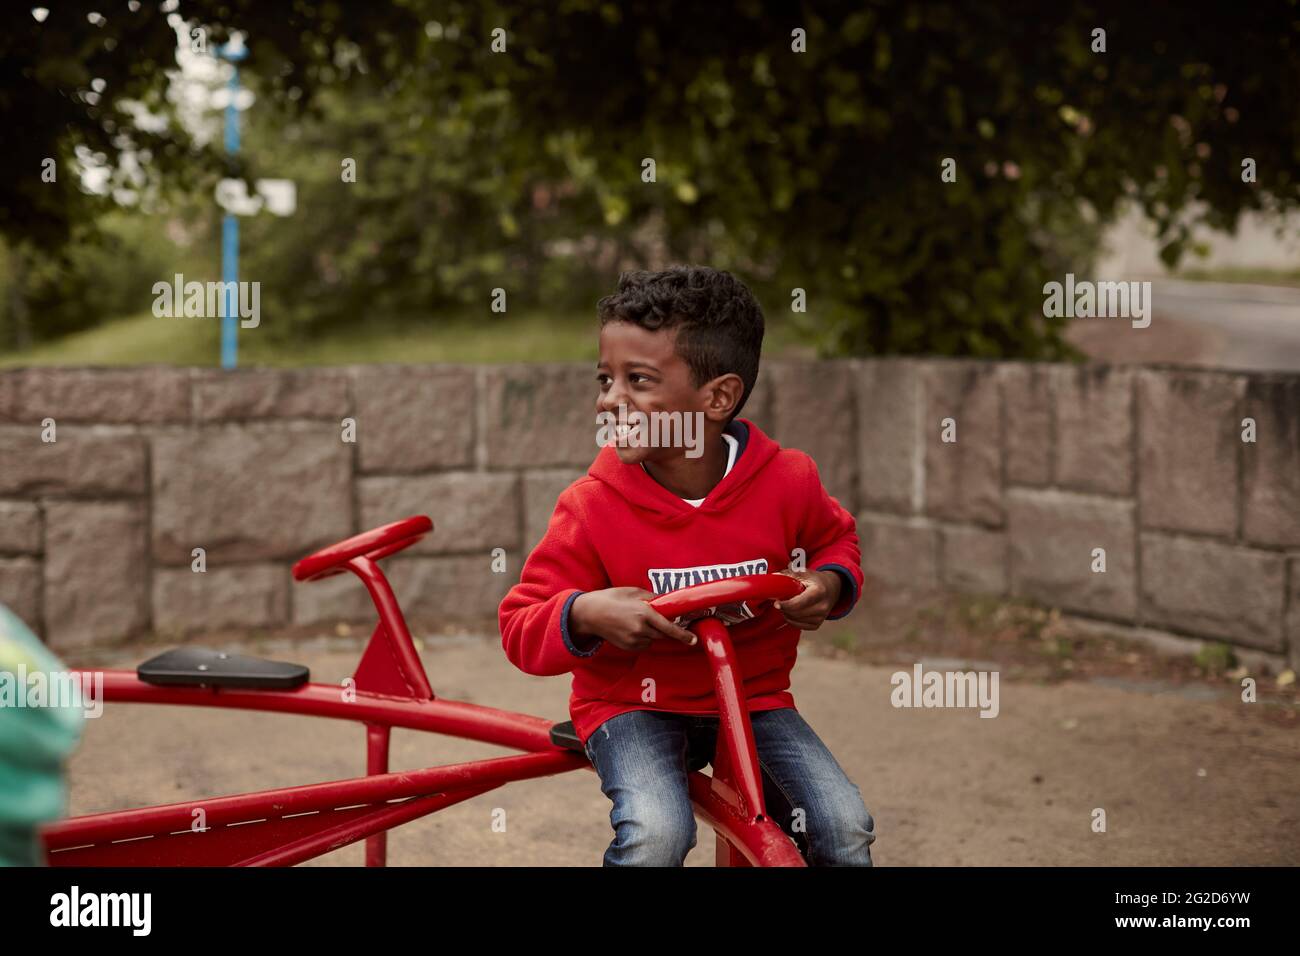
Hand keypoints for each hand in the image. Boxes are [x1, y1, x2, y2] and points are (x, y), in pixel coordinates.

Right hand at [569, 587, 698, 651]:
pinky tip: (630, 628)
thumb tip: (668, 602)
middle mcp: (640, 629)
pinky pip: (643, 644)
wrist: (590, 614)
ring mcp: (633, 640)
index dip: (683, 635)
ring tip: (636, 621)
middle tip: (655, 619)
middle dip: (665, 629)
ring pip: (653, 640)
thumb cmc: (612, 598)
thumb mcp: (633, 592)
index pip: (669, 627)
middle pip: (663, 635)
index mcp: (644, 613)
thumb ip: (653, 598)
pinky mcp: (628, 647)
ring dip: (652, 633)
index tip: (693, 640)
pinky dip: (643, 638)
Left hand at [773, 569, 841, 630]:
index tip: (776, 603)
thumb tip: (774, 577)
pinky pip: (800, 627)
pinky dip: (792, 621)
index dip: (785, 605)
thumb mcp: (804, 573)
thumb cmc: (815, 580)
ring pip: (797, 621)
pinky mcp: (818, 624)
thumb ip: (788, 575)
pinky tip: (790, 613)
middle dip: (784, 609)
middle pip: (796, 613)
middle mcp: (822, 606)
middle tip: (778, 603)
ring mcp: (821, 617)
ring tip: (785, 607)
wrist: (831, 588)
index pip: (799, 603)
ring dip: (787, 615)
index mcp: (818, 591)